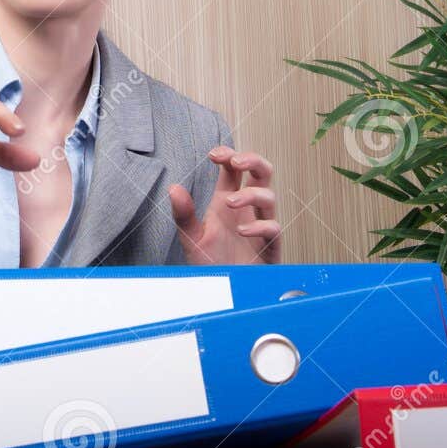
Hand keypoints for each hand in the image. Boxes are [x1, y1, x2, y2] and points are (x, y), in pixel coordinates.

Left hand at [168, 145, 281, 264]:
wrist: (222, 293)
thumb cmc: (210, 263)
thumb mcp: (191, 237)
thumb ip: (183, 214)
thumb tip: (173, 188)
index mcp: (227, 201)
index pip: (234, 170)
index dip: (228, 156)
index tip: (213, 154)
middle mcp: (246, 209)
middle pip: (262, 173)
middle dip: (253, 160)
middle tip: (236, 162)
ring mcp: (260, 225)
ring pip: (270, 197)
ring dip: (251, 194)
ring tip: (229, 202)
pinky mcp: (269, 247)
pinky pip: (273, 228)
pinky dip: (259, 226)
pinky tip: (242, 231)